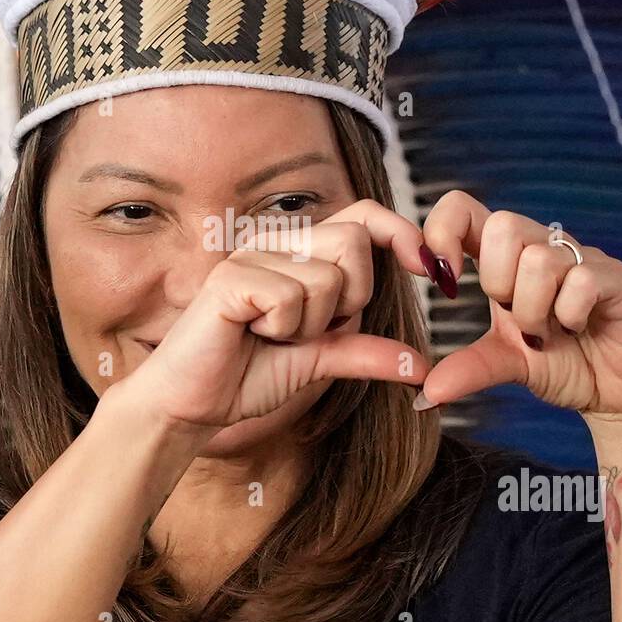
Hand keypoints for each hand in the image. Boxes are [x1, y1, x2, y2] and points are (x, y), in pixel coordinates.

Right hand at [103, 200, 429, 436]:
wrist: (192, 404)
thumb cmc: (247, 375)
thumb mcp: (321, 361)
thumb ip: (365, 352)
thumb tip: (422, 365)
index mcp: (300, 253)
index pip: (363, 217)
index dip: (401, 233)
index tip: (429, 270)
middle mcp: (277, 242)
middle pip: (354, 242)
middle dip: (350, 298)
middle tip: (311, 328)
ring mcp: (252, 254)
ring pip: (326, 278)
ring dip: (309, 325)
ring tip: (270, 335)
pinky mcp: (231, 277)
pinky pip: (291, 297)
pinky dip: (281, 329)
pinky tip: (250, 334)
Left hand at [417, 190, 621, 424]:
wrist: (618, 393)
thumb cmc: (563, 362)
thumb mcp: (505, 363)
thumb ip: (468, 368)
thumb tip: (427, 392)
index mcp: (507, 257)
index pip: (464, 209)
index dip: (443, 233)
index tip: (441, 280)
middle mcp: (544, 247)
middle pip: (503, 226)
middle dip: (498, 283)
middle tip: (515, 318)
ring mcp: (582, 259)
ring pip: (538, 260)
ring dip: (533, 311)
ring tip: (547, 333)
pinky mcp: (615, 279)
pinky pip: (580, 280)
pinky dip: (568, 315)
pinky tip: (576, 329)